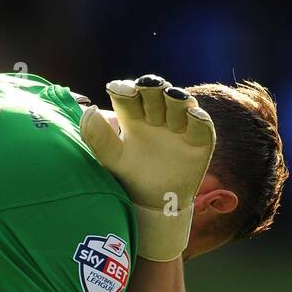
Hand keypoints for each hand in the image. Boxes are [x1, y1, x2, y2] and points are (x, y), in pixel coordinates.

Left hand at [81, 74, 215, 261]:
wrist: (154, 204)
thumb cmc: (130, 177)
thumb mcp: (111, 158)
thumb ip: (98, 137)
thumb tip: (89, 110)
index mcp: (133, 117)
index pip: (129, 96)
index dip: (125, 89)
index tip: (117, 89)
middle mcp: (157, 116)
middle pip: (155, 94)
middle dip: (152, 87)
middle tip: (145, 86)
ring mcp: (179, 126)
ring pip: (179, 104)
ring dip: (176, 97)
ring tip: (171, 95)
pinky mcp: (199, 140)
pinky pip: (201, 126)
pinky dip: (198, 118)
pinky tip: (192, 114)